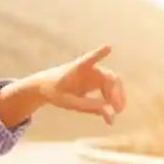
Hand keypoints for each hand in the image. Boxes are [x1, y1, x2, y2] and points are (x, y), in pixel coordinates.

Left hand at [0, 45, 125, 126]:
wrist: (46, 87)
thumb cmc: (54, 92)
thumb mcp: (68, 102)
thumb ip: (87, 106)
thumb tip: (110, 114)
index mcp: (77, 68)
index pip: (89, 59)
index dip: (99, 54)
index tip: (108, 47)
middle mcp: (90, 68)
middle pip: (109, 78)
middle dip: (116, 93)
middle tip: (118, 109)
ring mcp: (95, 74)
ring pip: (113, 84)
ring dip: (117, 98)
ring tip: (116, 113)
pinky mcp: (97, 81)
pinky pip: (110, 91)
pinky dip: (112, 101)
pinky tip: (110, 116)